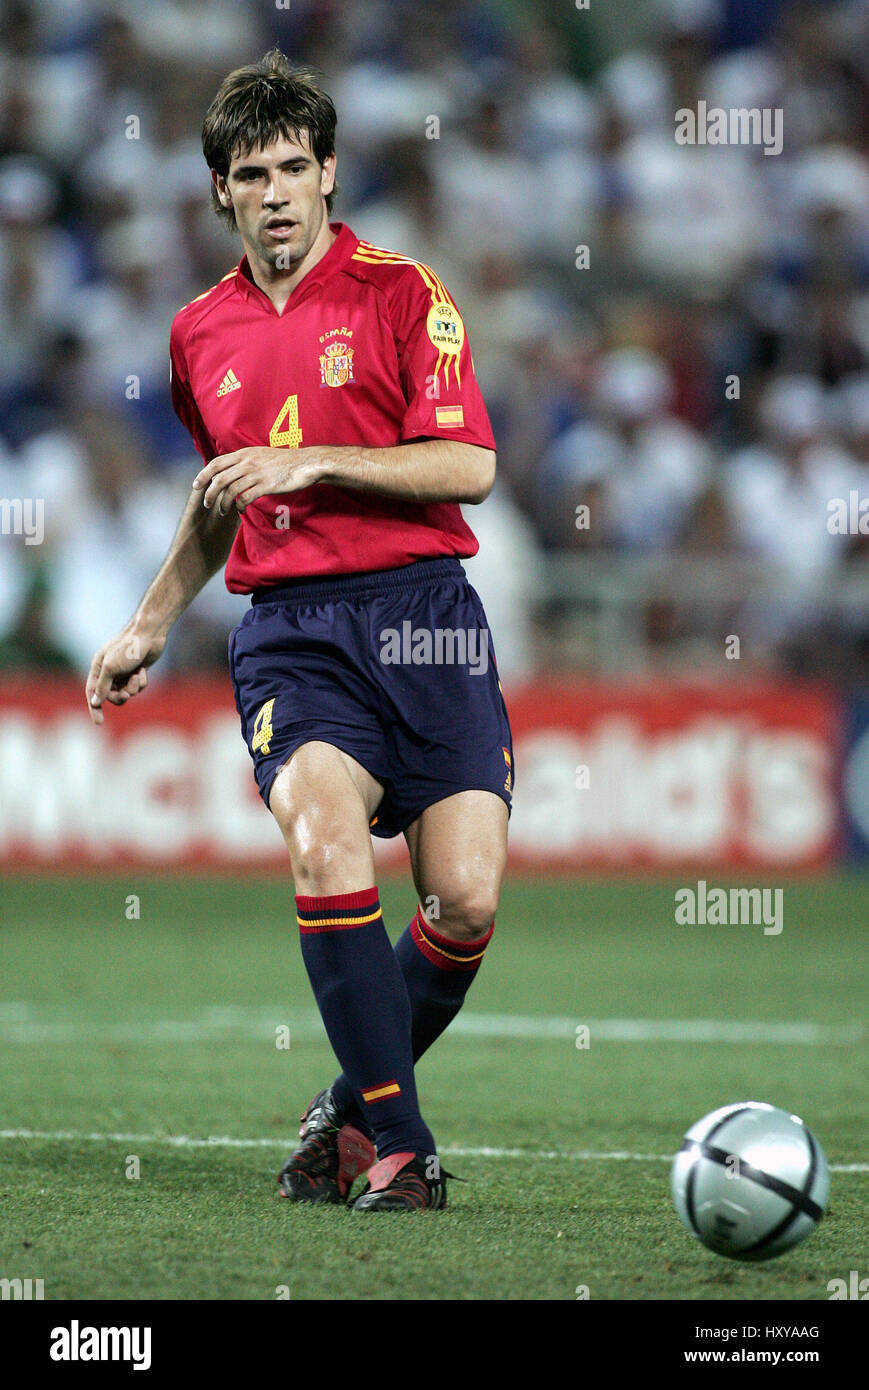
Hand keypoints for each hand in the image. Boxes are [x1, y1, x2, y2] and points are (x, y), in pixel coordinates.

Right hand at [86, 627, 165, 725]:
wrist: (150, 635)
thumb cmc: (128, 648)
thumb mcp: (112, 668)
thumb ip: (103, 686)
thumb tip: (95, 701)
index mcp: (98, 668)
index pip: (92, 692)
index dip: (94, 707)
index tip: (99, 722)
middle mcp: (109, 671)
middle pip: (111, 696)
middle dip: (120, 696)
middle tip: (127, 694)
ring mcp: (123, 672)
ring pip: (126, 692)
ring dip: (132, 688)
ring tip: (137, 676)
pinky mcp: (136, 672)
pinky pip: (137, 686)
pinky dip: (141, 681)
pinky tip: (143, 671)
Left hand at [192, 447, 325, 514]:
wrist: (306, 463)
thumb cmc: (284, 462)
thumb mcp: (261, 455)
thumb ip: (246, 461)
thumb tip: (231, 471)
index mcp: (244, 453)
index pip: (216, 463)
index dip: (203, 474)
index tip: (196, 485)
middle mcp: (248, 462)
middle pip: (220, 478)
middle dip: (209, 493)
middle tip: (207, 504)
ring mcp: (257, 473)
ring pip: (231, 489)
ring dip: (223, 503)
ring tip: (223, 511)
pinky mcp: (266, 485)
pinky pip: (246, 497)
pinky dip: (239, 506)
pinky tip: (240, 510)